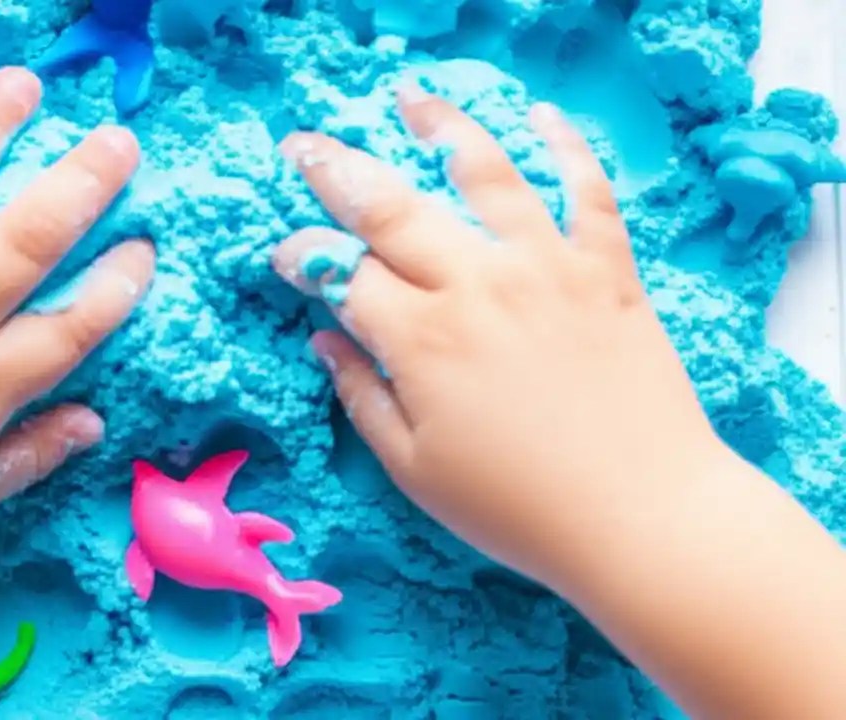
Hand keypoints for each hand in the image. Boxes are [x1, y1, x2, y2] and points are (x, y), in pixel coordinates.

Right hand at [275, 90, 726, 586]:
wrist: (642, 515)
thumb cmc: (517, 507)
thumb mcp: (414, 467)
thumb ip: (361, 396)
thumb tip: (325, 338)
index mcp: (422, 338)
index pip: (341, 273)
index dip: (303, 258)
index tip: (285, 256)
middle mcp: (477, 284)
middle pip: (392, 207)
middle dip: (337, 171)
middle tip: (303, 146)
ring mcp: (547, 267)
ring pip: (485, 174)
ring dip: (440, 128)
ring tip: (410, 99)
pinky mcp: (606, 271)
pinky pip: (587, 192)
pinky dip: (567, 150)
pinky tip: (543, 120)